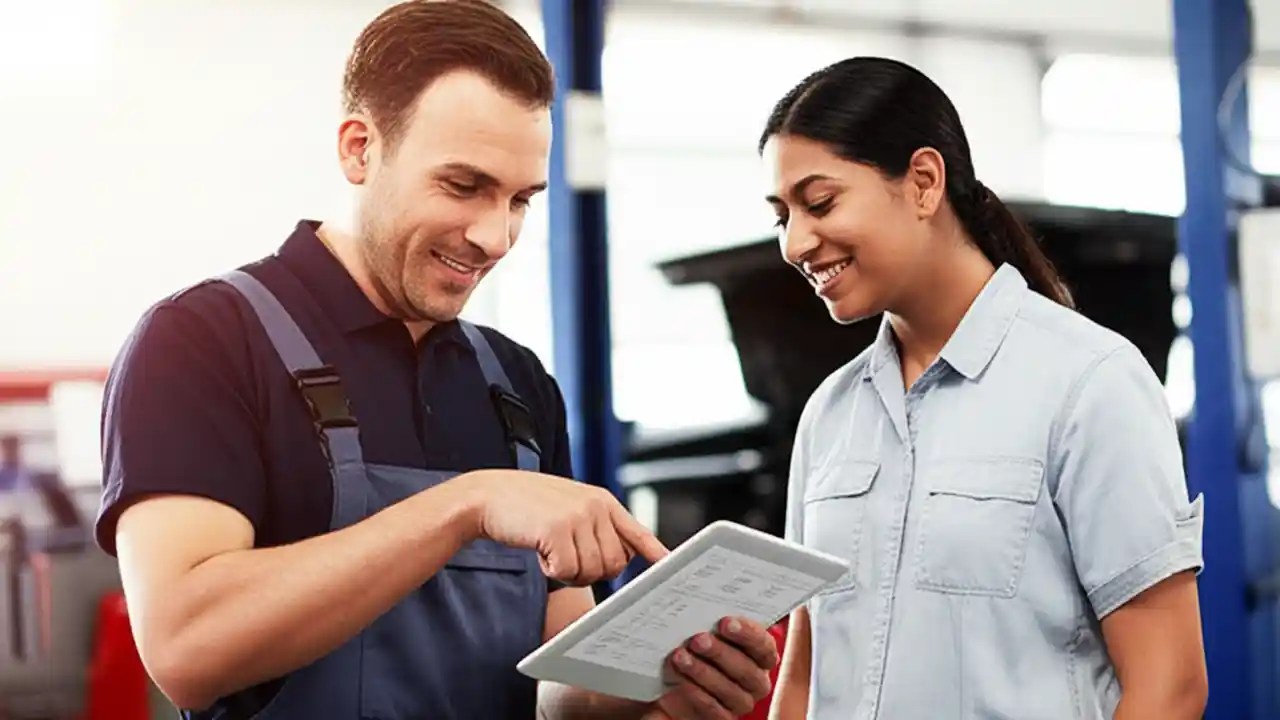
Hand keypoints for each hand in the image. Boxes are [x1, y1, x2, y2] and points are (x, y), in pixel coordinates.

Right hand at [456, 469, 667, 585]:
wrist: (487, 496)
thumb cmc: (526, 505)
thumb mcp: (569, 506)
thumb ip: (596, 525)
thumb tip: (621, 556)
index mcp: (602, 501)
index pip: (637, 531)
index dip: (655, 552)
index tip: (669, 566)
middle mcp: (595, 507)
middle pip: (614, 564)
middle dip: (591, 571)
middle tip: (566, 557)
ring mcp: (577, 517)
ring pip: (591, 571)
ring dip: (568, 571)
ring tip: (550, 550)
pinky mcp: (556, 530)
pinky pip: (566, 571)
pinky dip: (551, 570)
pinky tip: (539, 551)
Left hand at [655, 617, 779, 718]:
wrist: (666, 683)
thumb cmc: (690, 648)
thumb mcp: (698, 625)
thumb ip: (705, 611)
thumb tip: (687, 575)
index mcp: (758, 654)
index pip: (763, 645)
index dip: (748, 634)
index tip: (726, 622)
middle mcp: (754, 680)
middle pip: (747, 669)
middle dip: (721, 652)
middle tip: (698, 639)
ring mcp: (739, 702)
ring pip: (731, 691)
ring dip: (704, 673)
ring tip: (681, 657)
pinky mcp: (722, 718)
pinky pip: (715, 711)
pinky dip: (698, 695)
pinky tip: (681, 682)